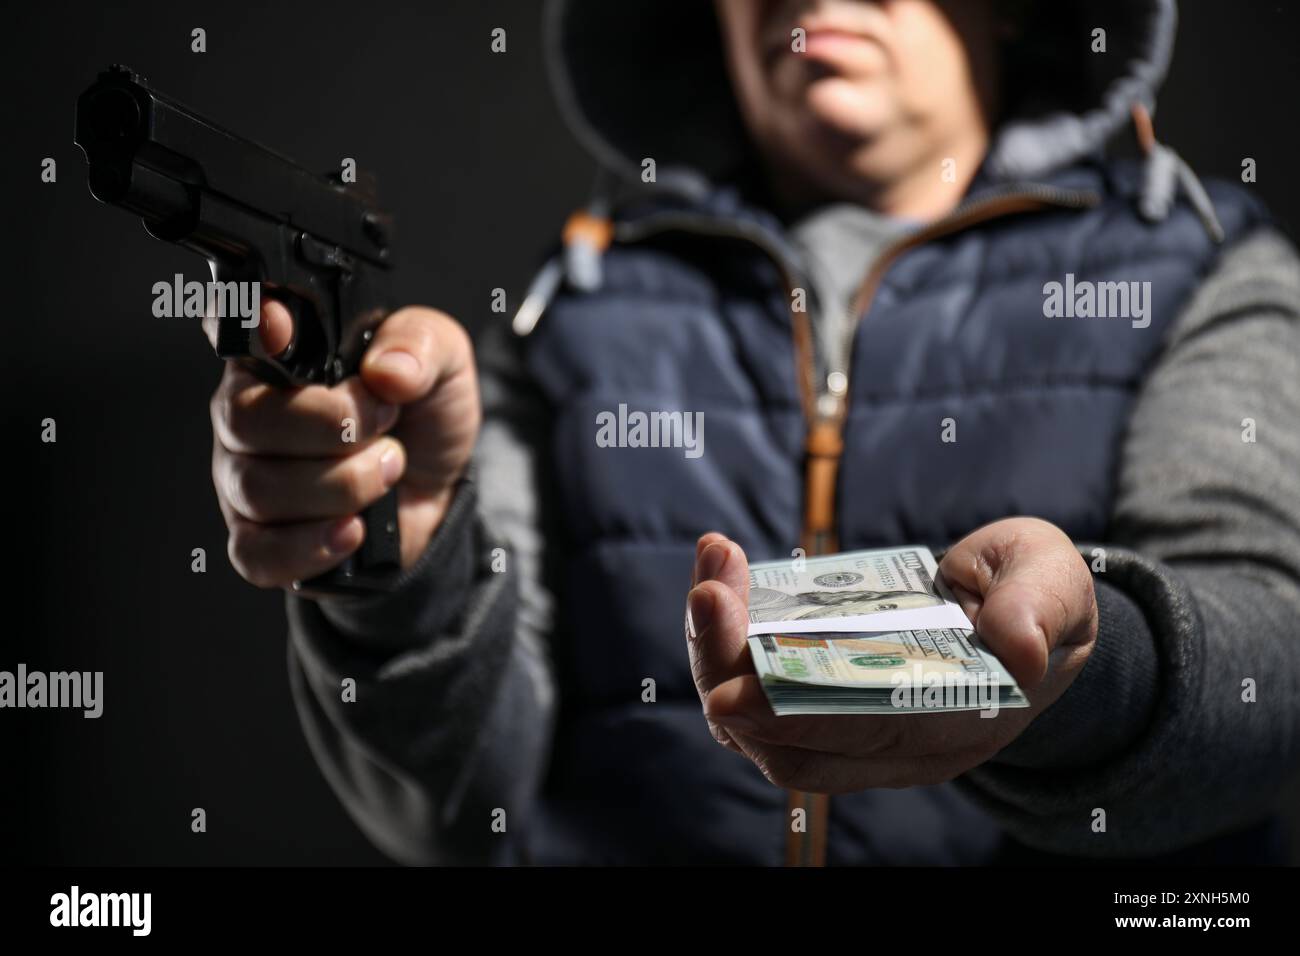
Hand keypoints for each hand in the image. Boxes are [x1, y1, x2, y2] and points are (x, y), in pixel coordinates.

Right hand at [208, 301, 479, 588]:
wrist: (438, 488)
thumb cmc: (421, 416)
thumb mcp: (442, 361)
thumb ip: (419, 345)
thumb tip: (387, 373)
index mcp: (278, 355)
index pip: (232, 326)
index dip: (247, 325)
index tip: (282, 327)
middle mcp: (247, 413)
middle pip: (245, 417)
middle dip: (331, 425)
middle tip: (385, 425)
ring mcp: (244, 479)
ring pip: (258, 488)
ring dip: (342, 483)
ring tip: (390, 469)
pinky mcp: (260, 540)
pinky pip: (258, 552)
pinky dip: (311, 544)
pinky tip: (354, 529)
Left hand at [684, 518, 1097, 791]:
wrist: (1028, 618)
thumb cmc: (1038, 599)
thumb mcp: (1054, 587)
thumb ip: (1037, 610)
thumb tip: (1016, 650)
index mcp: (956, 724)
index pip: (860, 738)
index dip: (793, 719)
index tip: (729, 688)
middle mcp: (896, 745)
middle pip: (787, 740)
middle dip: (733, 669)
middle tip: (711, 592)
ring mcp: (856, 730)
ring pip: (759, 725)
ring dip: (719, 653)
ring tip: (712, 572)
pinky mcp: (824, 701)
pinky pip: (757, 689)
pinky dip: (729, 641)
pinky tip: (721, 578)